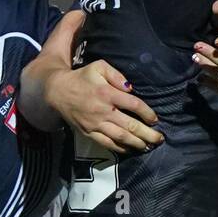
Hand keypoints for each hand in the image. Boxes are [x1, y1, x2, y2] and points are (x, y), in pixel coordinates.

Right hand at [46, 60, 162, 153]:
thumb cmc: (82, 77)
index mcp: (107, 93)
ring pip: (120, 137)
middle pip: (130, 125)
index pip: (133, 105)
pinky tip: (130, 149)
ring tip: (148, 146)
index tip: (155, 119)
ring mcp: (95, 124)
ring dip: (136, 143)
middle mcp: (103, 111)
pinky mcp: (88, 133)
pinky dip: (120, 148)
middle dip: (147, 134)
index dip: (147, 113)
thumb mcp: (99, 67)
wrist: (57, 91)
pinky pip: (106, 143)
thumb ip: (117, 75)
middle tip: (160, 138)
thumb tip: (131, 88)